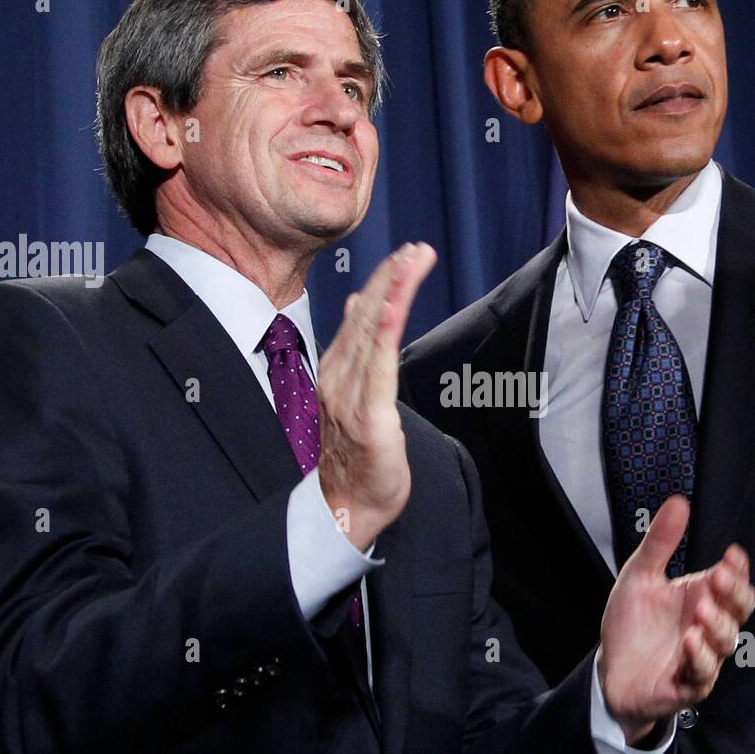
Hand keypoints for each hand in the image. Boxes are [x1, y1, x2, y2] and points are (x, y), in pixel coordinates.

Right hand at [317, 242, 436, 549]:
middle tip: (417, 249)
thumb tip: (355, 305)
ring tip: (413, 263)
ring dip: (394, 294)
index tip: (404, 254)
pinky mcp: (369, 417)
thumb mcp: (355, 393)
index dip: (382, 282)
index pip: (361, 316)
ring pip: (373, 333)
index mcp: (337, 370)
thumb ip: (356, 351)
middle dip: (392, 278)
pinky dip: (386, 333)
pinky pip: (379, 368)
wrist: (347, 504)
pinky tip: (395, 307)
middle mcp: (339, 377)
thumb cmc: (357, 454)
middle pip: (367, 316)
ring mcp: (351, 396)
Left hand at [597, 495, 754, 746]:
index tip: (731, 555)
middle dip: (735, 594)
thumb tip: (678, 503)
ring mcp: (700, 657)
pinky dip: (700, 658)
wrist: (610, 672)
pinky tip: (690, 641)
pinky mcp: (686, 685)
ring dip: (717, 625)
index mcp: (701, 598)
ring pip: (726, 642)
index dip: (738, 570)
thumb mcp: (639, 576)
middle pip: (739, 610)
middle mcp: (707, 627)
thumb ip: (660, 543)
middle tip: (720, 578)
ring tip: (701, 610)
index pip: (733, 582)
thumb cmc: (632, 625)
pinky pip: (702, 674)